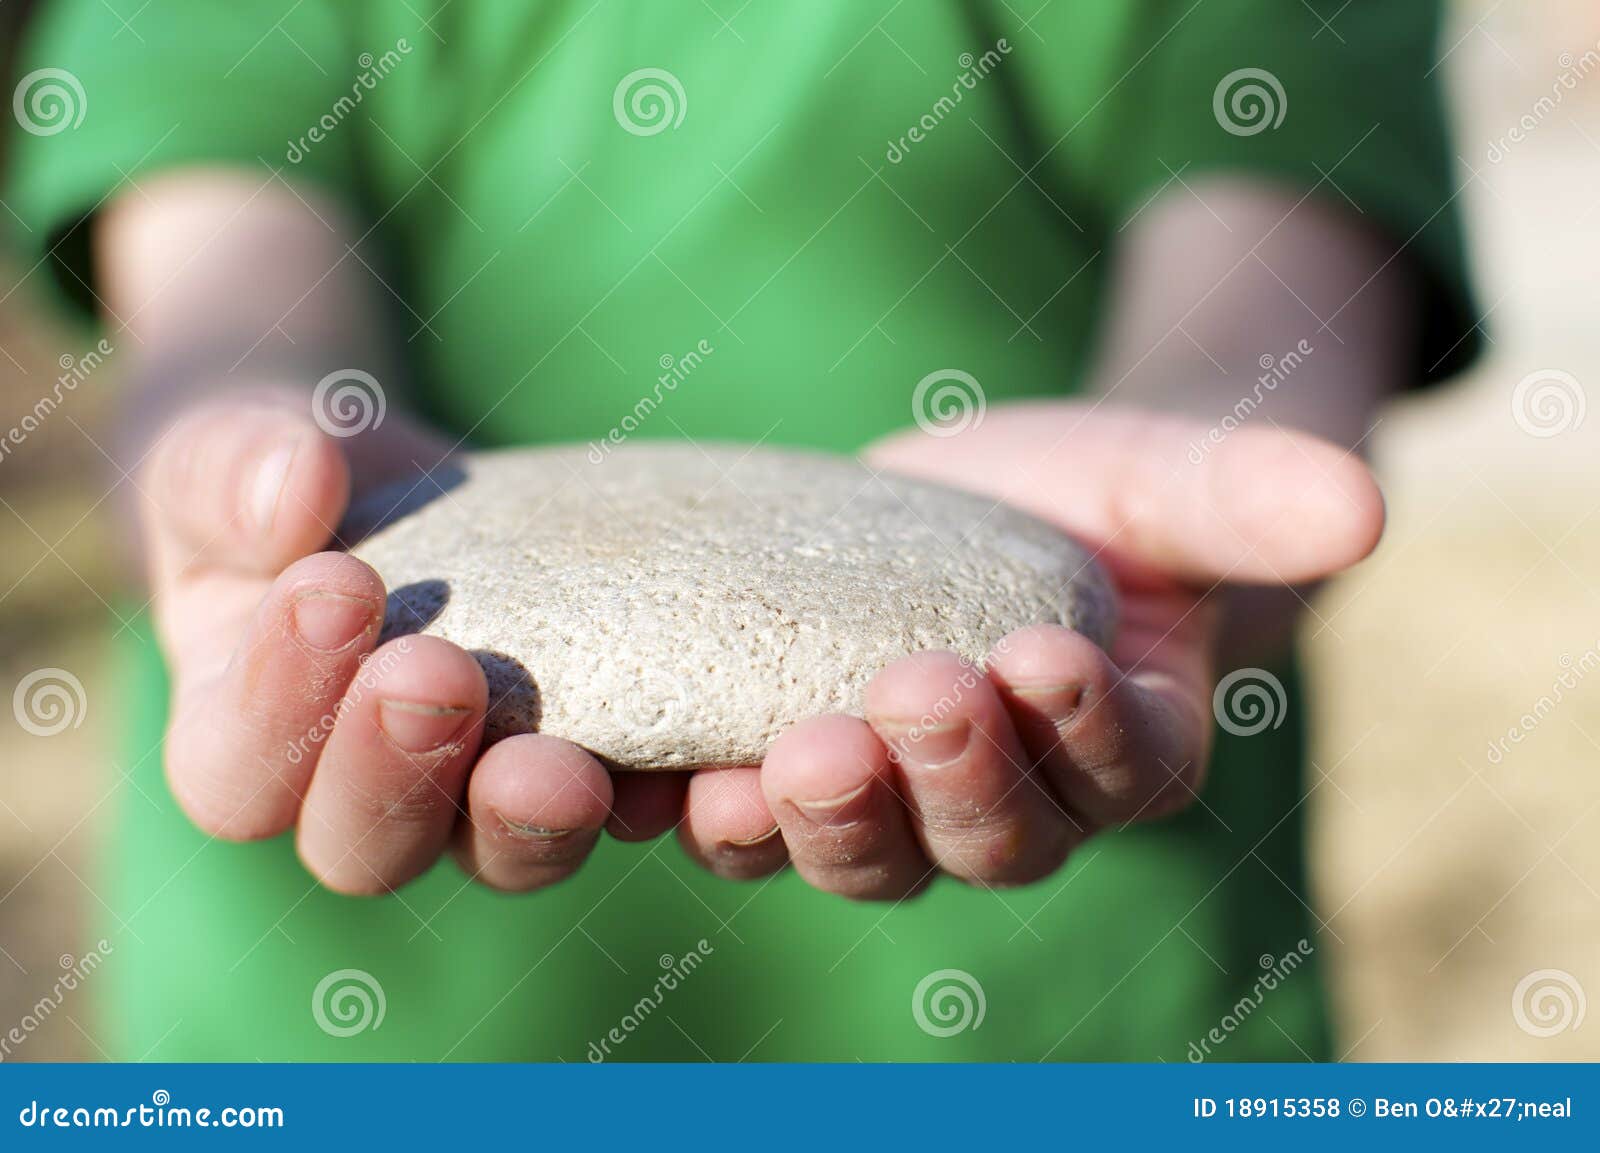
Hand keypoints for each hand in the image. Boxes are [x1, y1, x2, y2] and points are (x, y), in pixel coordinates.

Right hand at [146, 388, 663, 893]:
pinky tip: (707, 766)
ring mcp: (489, 793)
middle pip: (371, 847)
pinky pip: (638, 808)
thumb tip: (291, 488)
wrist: (404, 489)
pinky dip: (675, 797)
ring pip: (511, 852)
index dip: (280, 704)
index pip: (241, 770)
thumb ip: (229, 474)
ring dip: (540, 815)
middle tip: (442, 676)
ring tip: (576, 765)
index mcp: (250, 744)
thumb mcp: (229, 458)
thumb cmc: (289, 485)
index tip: (335, 584)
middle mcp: (370, 798)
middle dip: (401, 772)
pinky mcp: (602, 762)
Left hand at [672, 401, 1382, 896]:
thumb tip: (1360, 503)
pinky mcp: (789, 768)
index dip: (1087, 727)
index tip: (1047, 657)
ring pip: (866, 851)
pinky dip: (708, 810)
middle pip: (990, 837)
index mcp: (1128, 751)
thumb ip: (1256, 496)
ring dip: (827, 817)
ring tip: (787, 755)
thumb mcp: (1175, 478)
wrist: (988, 508)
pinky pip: (751, 820)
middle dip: (952, 777)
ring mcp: (896, 803)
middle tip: (909, 696)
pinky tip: (659, 778)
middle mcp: (1018, 806)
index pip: (1121, 767)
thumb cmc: (1105, 501)